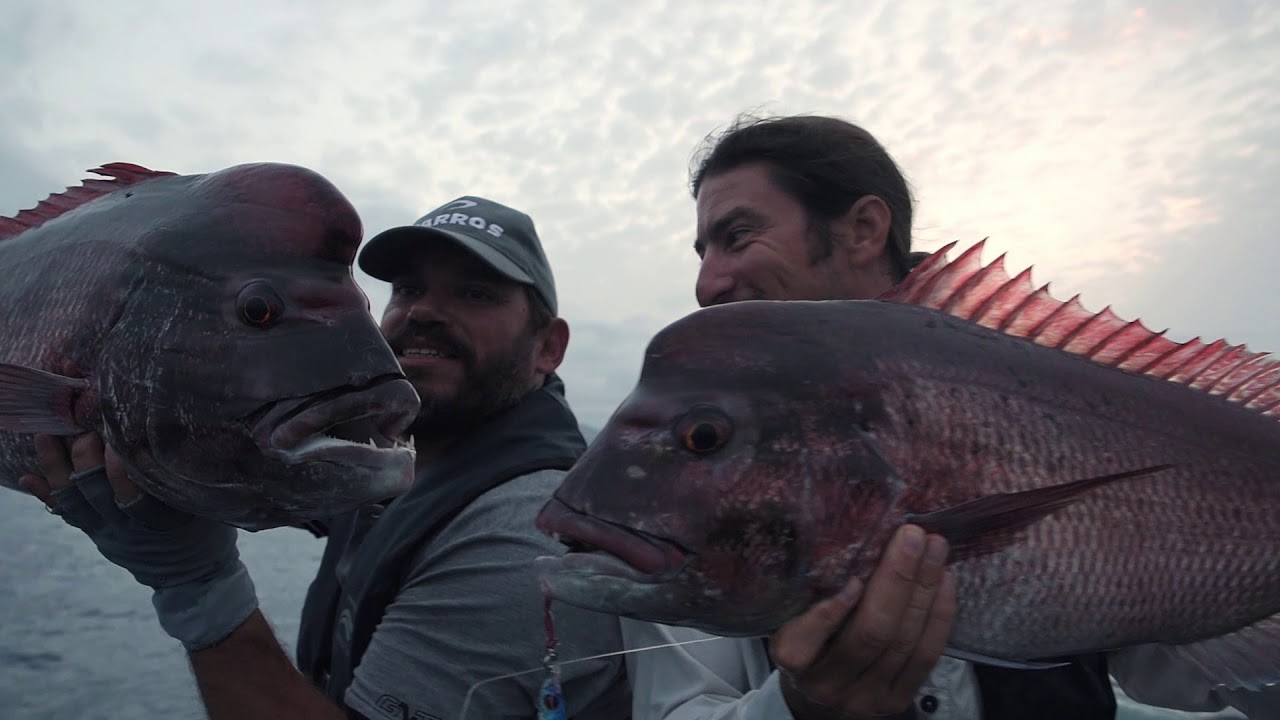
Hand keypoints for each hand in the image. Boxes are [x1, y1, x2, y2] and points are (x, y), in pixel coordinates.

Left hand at [19, 433, 257, 650]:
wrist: (192, 577)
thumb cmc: (208, 534)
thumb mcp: (209, 509)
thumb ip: (191, 480)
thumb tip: (184, 437)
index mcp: (162, 523)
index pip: (134, 498)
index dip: (120, 471)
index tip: (116, 439)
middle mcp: (128, 530)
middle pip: (96, 495)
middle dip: (85, 459)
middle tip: (84, 429)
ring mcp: (108, 533)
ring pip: (74, 502)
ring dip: (56, 468)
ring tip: (44, 436)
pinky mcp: (96, 534)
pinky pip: (67, 515)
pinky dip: (45, 495)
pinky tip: (27, 477)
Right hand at [770, 524, 955, 718]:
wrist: (819, 698)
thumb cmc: (806, 647)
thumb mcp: (788, 621)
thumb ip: (808, 600)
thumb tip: (850, 558)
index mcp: (794, 662)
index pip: (807, 639)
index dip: (831, 612)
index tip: (853, 579)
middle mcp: (830, 685)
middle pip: (871, 632)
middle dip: (897, 578)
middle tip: (913, 536)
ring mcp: (867, 697)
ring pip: (904, 641)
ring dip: (925, 589)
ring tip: (935, 550)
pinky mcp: (897, 701)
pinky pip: (926, 656)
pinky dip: (939, 616)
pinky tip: (945, 582)